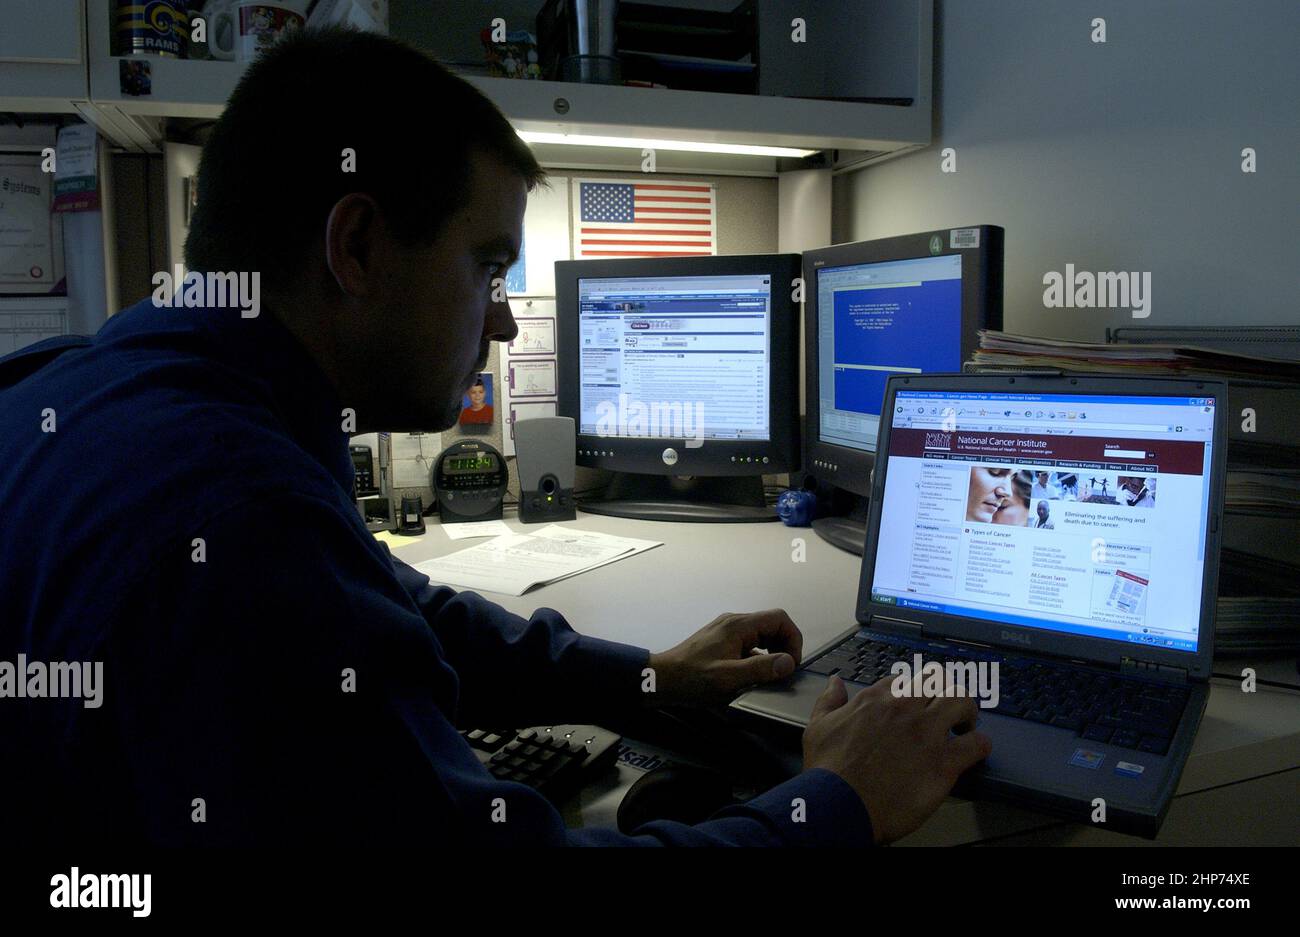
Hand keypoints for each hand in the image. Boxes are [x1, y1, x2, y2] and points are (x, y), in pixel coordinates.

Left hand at [646, 609, 802, 706]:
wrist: (662, 679)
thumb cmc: (692, 679)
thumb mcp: (728, 678)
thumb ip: (760, 669)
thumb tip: (788, 662)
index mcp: (738, 626)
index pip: (779, 619)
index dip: (793, 639)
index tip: (791, 662)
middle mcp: (734, 622)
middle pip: (772, 625)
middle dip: (784, 646)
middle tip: (783, 670)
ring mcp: (727, 630)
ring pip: (762, 634)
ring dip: (772, 652)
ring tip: (770, 674)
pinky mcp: (721, 641)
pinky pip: (749, 643)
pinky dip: (758, 656)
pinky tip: (752, 674)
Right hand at [802, 675, 991, 843]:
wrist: (840, 806)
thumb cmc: (828, 772)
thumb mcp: (818, 727)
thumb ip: (829, 701)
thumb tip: (835, 683)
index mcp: (875, 700)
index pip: (903, 680)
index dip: (910, 692)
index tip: (913, 703)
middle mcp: (904, 709)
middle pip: (937, 680)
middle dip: (943, 690)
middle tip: (945, 707)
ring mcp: (927, 734)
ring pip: (962, 701)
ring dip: (966, 710)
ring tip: (965, 724)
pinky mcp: (944, 762)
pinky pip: (977, 744)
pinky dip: (980, 745)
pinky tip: (975, 750)